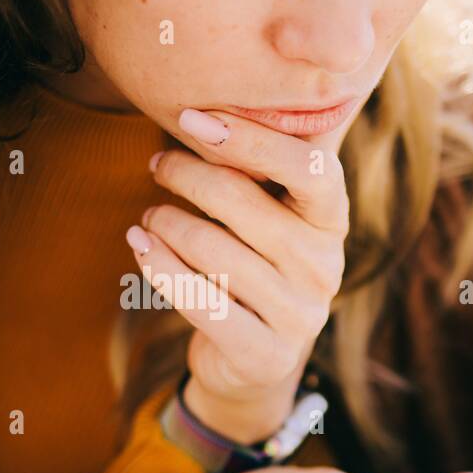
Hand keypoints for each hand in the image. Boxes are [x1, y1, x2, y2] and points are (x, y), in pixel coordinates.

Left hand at [126, 108, 350, 442]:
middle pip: (244, 204)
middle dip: (186, 175)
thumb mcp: (272, 216)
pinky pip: (199, 301)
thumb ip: (257, 171)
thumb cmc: (256, 265)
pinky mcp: (265, 354)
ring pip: (213, 251)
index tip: (193, 119)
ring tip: (149, 217)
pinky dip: (158, 266)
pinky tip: (140, 246)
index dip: (252, 140)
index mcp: (332, 224)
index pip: (312, 171)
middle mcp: (325, 269)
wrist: (258, 360)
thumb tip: (201, 112)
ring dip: (165, 224)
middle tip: (157, 165)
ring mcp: (300, 316)